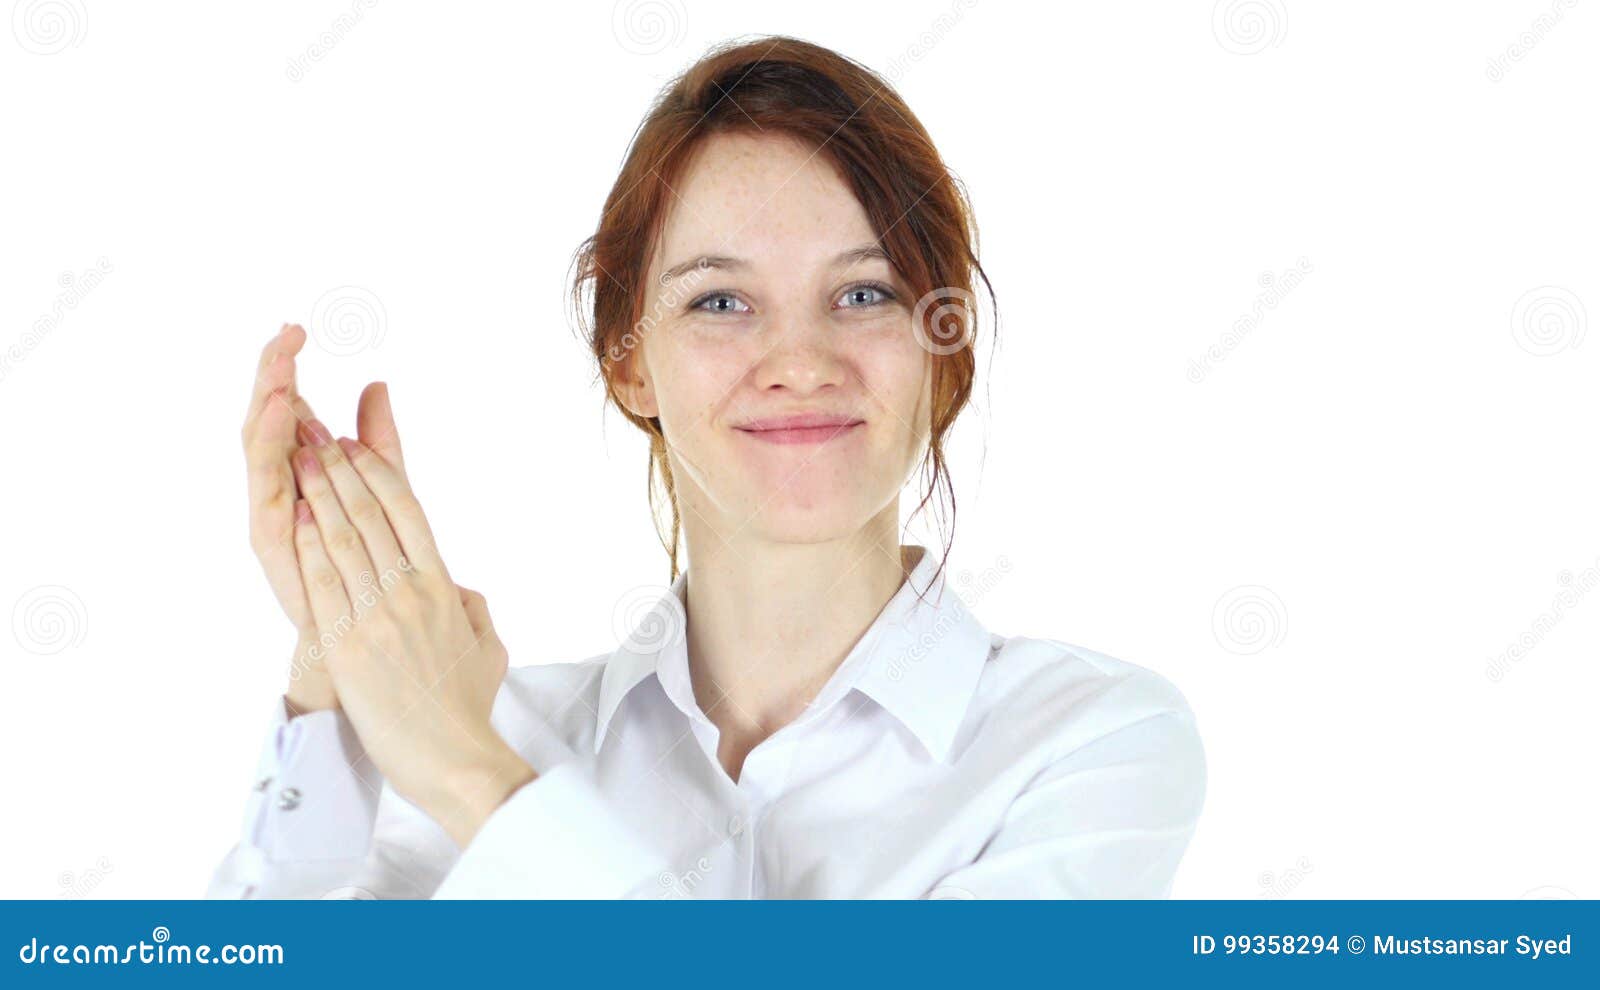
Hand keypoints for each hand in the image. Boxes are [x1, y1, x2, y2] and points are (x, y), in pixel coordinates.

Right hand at [240, 323, 407, 712]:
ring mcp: (276, 534)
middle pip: (263, 430)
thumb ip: (379, 445)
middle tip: (280, 340)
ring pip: (259, 467)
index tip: (292, 329)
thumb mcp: (385, 503)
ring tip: (277, 382)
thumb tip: (377, 384)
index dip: (284, 372)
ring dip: (266, 423)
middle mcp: (279, 502)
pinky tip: (285, 450)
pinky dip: (274, 484)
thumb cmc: (372, 584)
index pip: (283, 414)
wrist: (365, 664)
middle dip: (269, 383)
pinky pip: (272, 520)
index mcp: (300, 481)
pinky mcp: (282, 568)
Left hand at [288, 414, 533, 845]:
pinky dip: (309, 542)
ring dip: (321, 492)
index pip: (409, 512)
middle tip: (317, 434)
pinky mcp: (348, 646)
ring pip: (345, 539)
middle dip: (341, 469)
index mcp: (443, 588)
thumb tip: (457, 587)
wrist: (454, 758)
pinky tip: (298, 513)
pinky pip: (325, 582)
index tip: (358, 446)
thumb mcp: (486, 647)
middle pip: (371, 514)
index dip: (380, 473)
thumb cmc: (468, 709)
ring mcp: (378, 617)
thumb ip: (470, 608)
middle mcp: (411, 593)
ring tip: (300, 456)